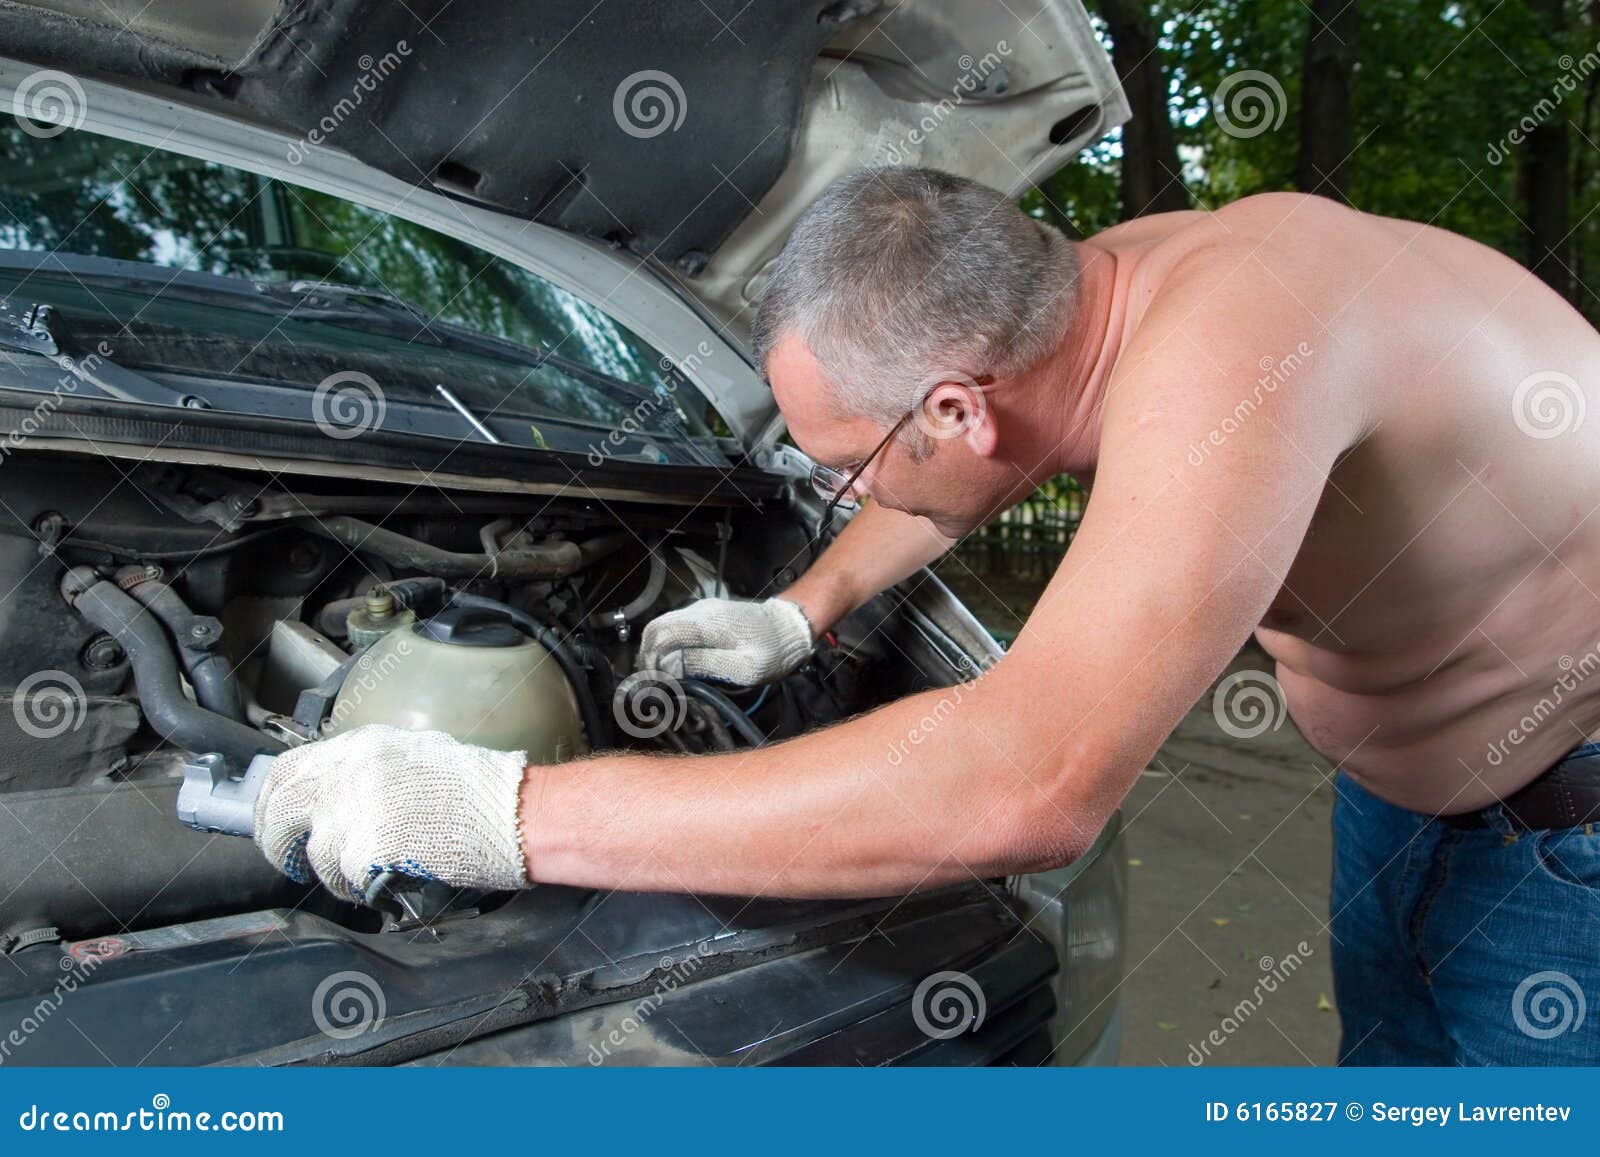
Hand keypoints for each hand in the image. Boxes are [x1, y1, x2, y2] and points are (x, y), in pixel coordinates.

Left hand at [253, 724, 528, 902]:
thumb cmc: (482, 792)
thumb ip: (368, 770)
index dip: (273, 802)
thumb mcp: (416, 758)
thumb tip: (333, 793)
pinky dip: (359, 887)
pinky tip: (386, 882)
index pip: (289, 768)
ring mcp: (356, 810)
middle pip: (282, 808)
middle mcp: (352, 771)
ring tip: (367, 873)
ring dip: (334, 871)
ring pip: (315, 851)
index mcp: (365, 746)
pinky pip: (343, 878)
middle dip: (279, 841)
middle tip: (291, 859)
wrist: (516, 813)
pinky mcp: (367, 848)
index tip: (274, 821)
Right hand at [637, 597, 813, 685]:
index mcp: (708, 623)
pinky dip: (667, 645)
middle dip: (648, 656)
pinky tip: (672, 665)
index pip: (661, 636)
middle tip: (652, 684)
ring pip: (663, 627)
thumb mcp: (745, 667)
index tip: (653, 684)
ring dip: (655, 651)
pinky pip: (676, 627)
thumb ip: (706, 665)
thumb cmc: (774, 650)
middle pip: (656, 629)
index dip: (650, 661)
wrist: (792, 628)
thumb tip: (670, 667)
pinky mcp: (706, 615)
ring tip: (659, 678)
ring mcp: (702, 611)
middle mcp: (700, 611)